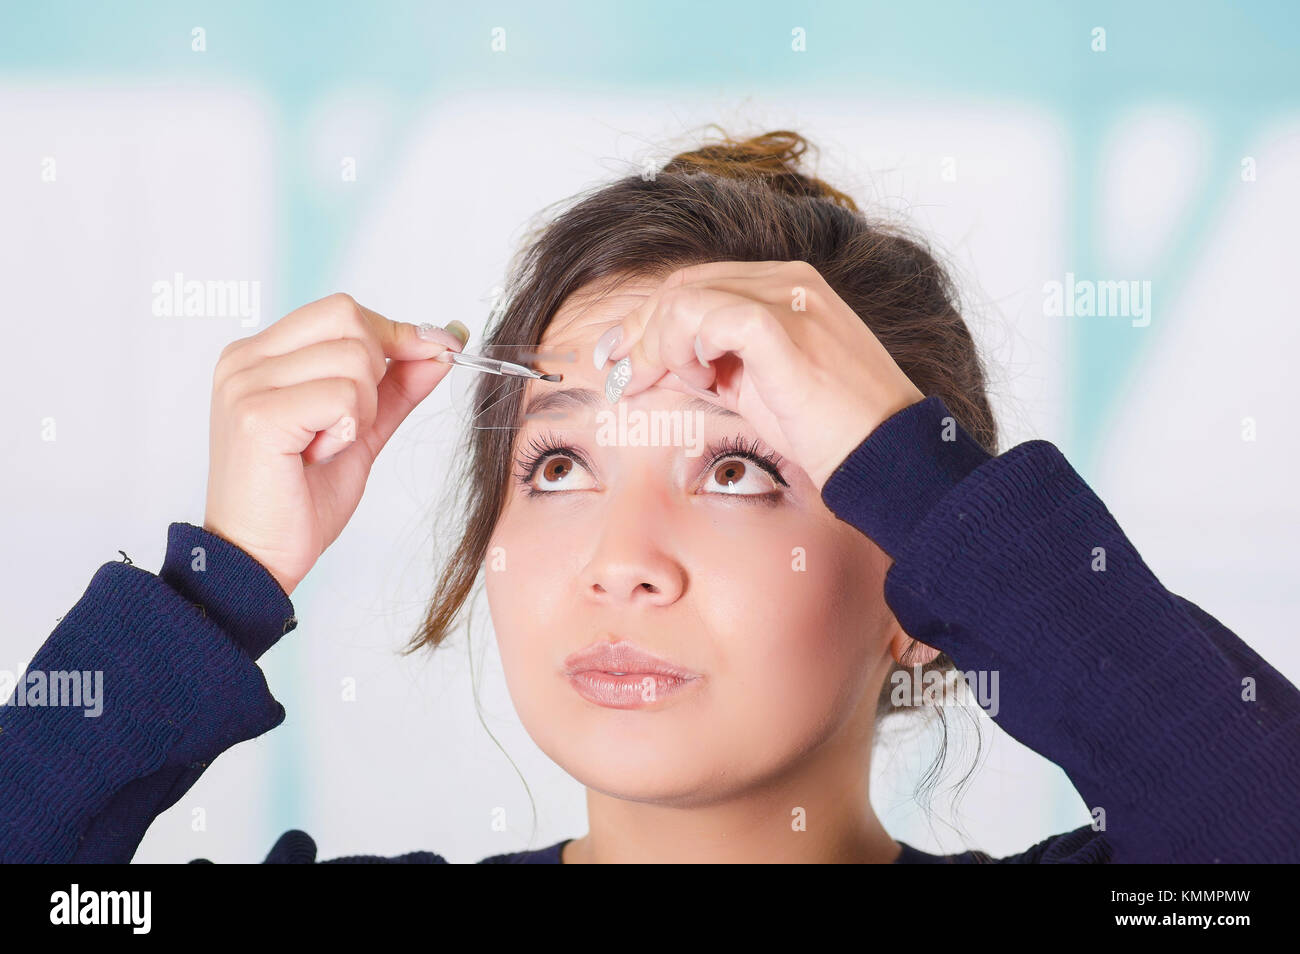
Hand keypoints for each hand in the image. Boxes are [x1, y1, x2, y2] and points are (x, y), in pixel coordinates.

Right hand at [204, 293, 467, 595]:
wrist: (260, 558)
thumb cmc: (299, 500)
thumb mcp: (361, 430)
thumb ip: (396, 386)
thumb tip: (442, 345)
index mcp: (260, 354)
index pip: (343, 310)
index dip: (394, 333)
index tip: (433, 353)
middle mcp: (245, 360)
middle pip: (350, 319)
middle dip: (377, 372)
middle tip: (350, 424)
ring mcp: (246, 384)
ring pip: (354, 360)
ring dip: (362, 412)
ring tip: (325, 446)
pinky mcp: (258, 415)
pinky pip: (344, 396)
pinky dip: (348, 430)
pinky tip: (316, 456)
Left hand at [599, 261, 924, 489]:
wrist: (885, 456)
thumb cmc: (830, 432)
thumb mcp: (757, 389)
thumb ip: (712, 367)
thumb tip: (652, 367)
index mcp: (785, 288)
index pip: (697, 286)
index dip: (647, 320)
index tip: (615, 358)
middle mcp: (788, 280)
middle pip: (684, 284)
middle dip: (637, 330)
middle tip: (612, 371)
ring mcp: (789, 298)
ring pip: (687, 296)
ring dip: (655, 344)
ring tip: (655, 383)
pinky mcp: (784, 327)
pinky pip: (704, 317)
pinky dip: (683, 347)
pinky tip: (694, 378)